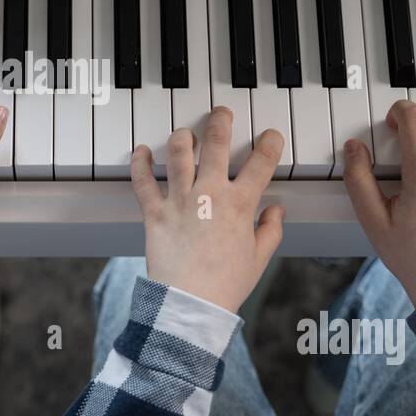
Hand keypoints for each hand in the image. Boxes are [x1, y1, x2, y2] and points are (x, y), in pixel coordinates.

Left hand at [130, 108, 285, 313]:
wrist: (191, 303)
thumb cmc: (225, 284)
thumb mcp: (259, 258)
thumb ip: (270, 230)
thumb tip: (276, 211)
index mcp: (240, 204)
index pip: (262, 162)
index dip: (270, 143)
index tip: (270, 136)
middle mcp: (210, 194)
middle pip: (216, 144)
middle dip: (220, 121)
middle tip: (222, 112)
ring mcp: (180, 200)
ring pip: (179, 153)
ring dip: (183, 136)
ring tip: (185, 132)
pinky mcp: (155, 211)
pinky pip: (143, 181)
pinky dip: (139, 163)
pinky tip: (141, 151)